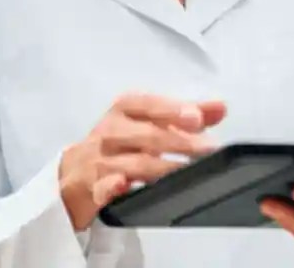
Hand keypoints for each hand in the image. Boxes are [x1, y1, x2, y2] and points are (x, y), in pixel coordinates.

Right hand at [58, 92, 225, 230]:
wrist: (74, 171)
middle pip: (146, 135)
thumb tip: (219, 107)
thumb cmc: (118, 141)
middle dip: (178, 142)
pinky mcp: (93, 189)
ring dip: (162, 167)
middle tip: (207, 149)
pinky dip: (113, 187)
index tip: (197, 118)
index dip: (172, 110)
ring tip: (188, 171)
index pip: (148, 104)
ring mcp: (100, 160)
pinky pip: (102, 188)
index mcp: (124, 110)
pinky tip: (124, 185)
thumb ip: (184, 114)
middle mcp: (111, 132)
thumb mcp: (147, 121)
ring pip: (133, 163)